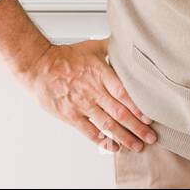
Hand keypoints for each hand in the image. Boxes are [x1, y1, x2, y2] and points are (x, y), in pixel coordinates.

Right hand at [27, 37, 156, 153]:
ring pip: (108, 125)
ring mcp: (82, 105)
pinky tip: (113, 147)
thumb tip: (128, 42)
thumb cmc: (64, 57)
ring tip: (137, 146)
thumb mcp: (92, 47)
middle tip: (150, 138)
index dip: (138, 107)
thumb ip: (112, 47)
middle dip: (137, 127)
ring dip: (124, 137)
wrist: (39, 66)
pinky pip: (89, 131)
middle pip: (120, 112)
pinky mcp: (71, 116)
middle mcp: (94, 92)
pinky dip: (102, 140)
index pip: (125, 93)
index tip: (150, 118)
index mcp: (101, 74)